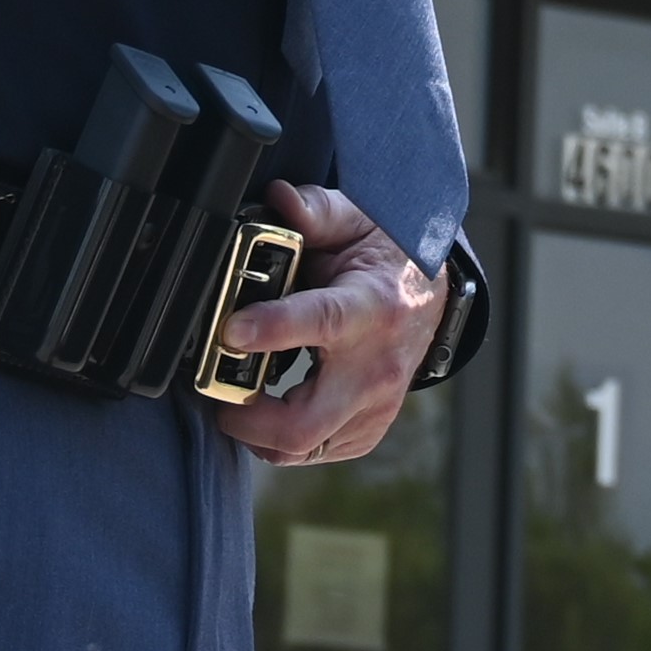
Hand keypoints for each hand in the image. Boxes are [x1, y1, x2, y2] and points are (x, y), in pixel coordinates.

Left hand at [209, 177, 444, 465]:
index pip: (321, 321)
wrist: (432, 298)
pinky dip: (284, 438)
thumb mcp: (357, 220)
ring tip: (240, 396)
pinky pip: (314, 451)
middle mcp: (376, 365)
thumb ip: (316, 211)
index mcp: (372, 305)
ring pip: (303, 447)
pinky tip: (275, 405)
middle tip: (219, 391)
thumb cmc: (385, 257)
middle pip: (303, 421)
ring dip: (259, 430)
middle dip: (247, 418)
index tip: (231, 330)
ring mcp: (375, 405)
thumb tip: (278, 199)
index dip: (272, 329)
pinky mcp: (368, 429)